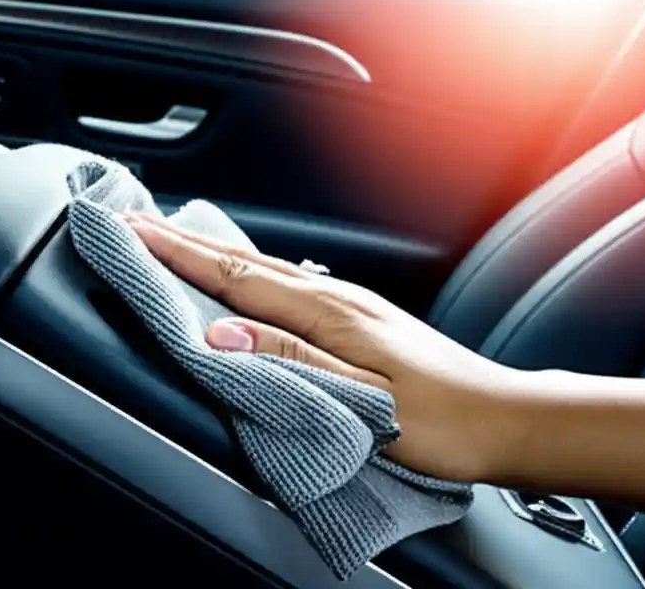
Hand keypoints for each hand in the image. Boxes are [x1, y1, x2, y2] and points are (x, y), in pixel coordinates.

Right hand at [124, 212, 531, 483]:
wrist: (510, 419)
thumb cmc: (443, 421)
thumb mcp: (362, 400)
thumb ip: (288, 361)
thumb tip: (219, 333)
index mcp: (328, 314)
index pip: (234, 276)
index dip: (179, 253)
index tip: (134, 230)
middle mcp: (336, 298)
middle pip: (243, 261)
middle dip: (185, 241)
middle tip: (137, 222)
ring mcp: (351, 304)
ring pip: (264, 268)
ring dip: (214, 253)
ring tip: (175, 241)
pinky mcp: (362, 318)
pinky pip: (287, 283)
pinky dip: (248, 273)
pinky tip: (244, 277)